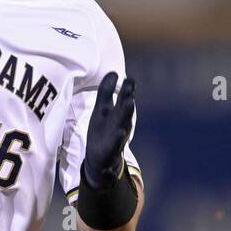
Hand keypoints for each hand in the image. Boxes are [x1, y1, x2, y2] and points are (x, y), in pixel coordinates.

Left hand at [83, 71, 134, 189]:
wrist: (101, 158)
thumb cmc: (103, 129)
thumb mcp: (102, 109)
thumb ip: (106, 91)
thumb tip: (113, 72)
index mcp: (115, 110)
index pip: (118, 94)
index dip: (118, 85)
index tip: (120, 74)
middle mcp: (118, 120)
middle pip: (124, 105)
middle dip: (127, 95)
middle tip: (130, 83)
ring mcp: (117, 133)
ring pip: (123, 121)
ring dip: (126, 112)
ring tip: (130, 102)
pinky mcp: (112, 147)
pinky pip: (116, 141)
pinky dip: (118, 137)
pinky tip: (121, 132)